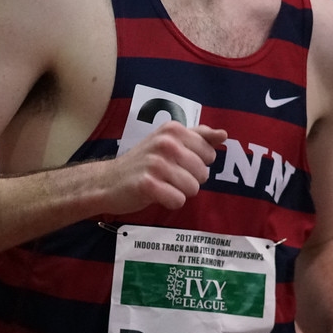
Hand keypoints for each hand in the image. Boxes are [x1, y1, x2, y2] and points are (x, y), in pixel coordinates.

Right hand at [107, 123, 226, 212]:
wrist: (108, 180)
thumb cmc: (144, 162)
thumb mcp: (169, 141)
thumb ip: (199, 136)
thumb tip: (224, 134)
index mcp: (173, 130)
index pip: (210, 154)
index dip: (197, 164)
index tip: (178, 163)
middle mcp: (166, 143)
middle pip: (203, 174)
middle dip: (189, 180)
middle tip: (168, 176)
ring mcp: (156, 163)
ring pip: (192, 189)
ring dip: (179, 192)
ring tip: (162, 185)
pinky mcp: (147, 184)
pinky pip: (178, 200)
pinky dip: (170, 202)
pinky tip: (156, 195)